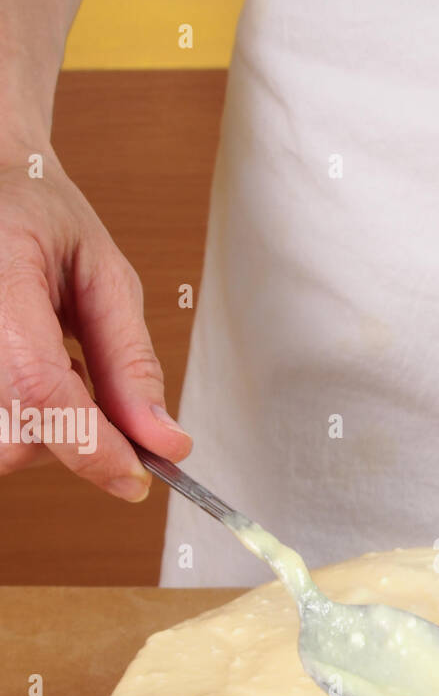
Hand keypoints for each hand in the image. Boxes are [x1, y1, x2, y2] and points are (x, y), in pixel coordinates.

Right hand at [0, 142, 190, 499]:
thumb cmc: (41, 218)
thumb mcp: (105, 274)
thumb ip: (131, 363)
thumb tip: (165, 444)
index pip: (38, 390)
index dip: (91, 445)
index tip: (137, 477)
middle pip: (12, 437)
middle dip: (71, 441)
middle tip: (97, 386)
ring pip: (0, 445)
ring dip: (46, 429)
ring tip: (60, 365)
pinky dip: (24, 418)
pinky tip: (36, 372)